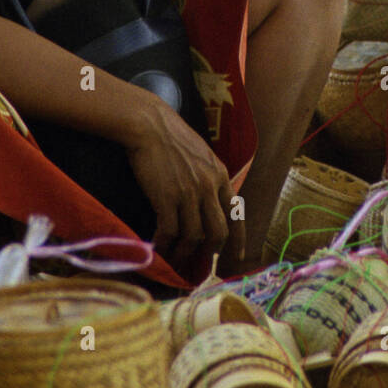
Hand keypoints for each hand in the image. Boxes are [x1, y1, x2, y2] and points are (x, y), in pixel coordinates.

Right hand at [122, 97, 240, 271]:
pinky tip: (158, 248)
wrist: (149, 124)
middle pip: (218, 232)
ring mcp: (189, 193)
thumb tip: (209, 200)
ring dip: (183, 253)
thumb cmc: (171, 136)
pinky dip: (164, 245)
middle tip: (199, 263)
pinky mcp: (167, 197)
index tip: (236, 257)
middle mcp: (210, 187)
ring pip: (193, 237)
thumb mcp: (202, 154)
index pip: (237, 214)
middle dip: (210, 252)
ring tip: (174, 260)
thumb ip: (209, 176)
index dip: (238, 240)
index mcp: (221, 175)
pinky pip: (170, 232)